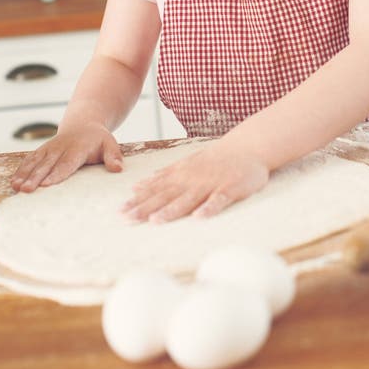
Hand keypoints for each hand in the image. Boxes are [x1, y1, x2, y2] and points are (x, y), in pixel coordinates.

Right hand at [10, 124, 123, 192]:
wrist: (84, 124)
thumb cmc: (98, 140)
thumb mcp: (110, 144)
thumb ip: (114, 156)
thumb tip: (118, 169)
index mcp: (78, 147)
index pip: (67, 162)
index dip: (56, 173)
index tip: (47, 184)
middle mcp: (61, 147)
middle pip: (47, 164)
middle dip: (36, 177)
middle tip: (27, 190)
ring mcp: (50, 148)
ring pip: (36, 161)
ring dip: (25, 174)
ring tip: (16, 187)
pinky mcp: (42, 150)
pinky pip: (30, 159)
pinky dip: (21, 170)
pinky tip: (13, 182)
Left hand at [121, 143, 268, 222]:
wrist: (247, 147)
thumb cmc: (215, 159)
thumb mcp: (186, 163)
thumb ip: (163, 175)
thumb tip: (137, 186)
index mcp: (181, 175)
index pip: (155, 189)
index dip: (138, 200)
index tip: (121, 211)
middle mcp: (192, 180)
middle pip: (167, 196)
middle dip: (147, 208)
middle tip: (128, 219)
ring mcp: (211, 184)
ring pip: (189, 199)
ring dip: (172, 210)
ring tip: (156, 221)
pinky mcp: (230, 189)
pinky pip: (218, 200)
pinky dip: (209, 209)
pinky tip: (199, 218)